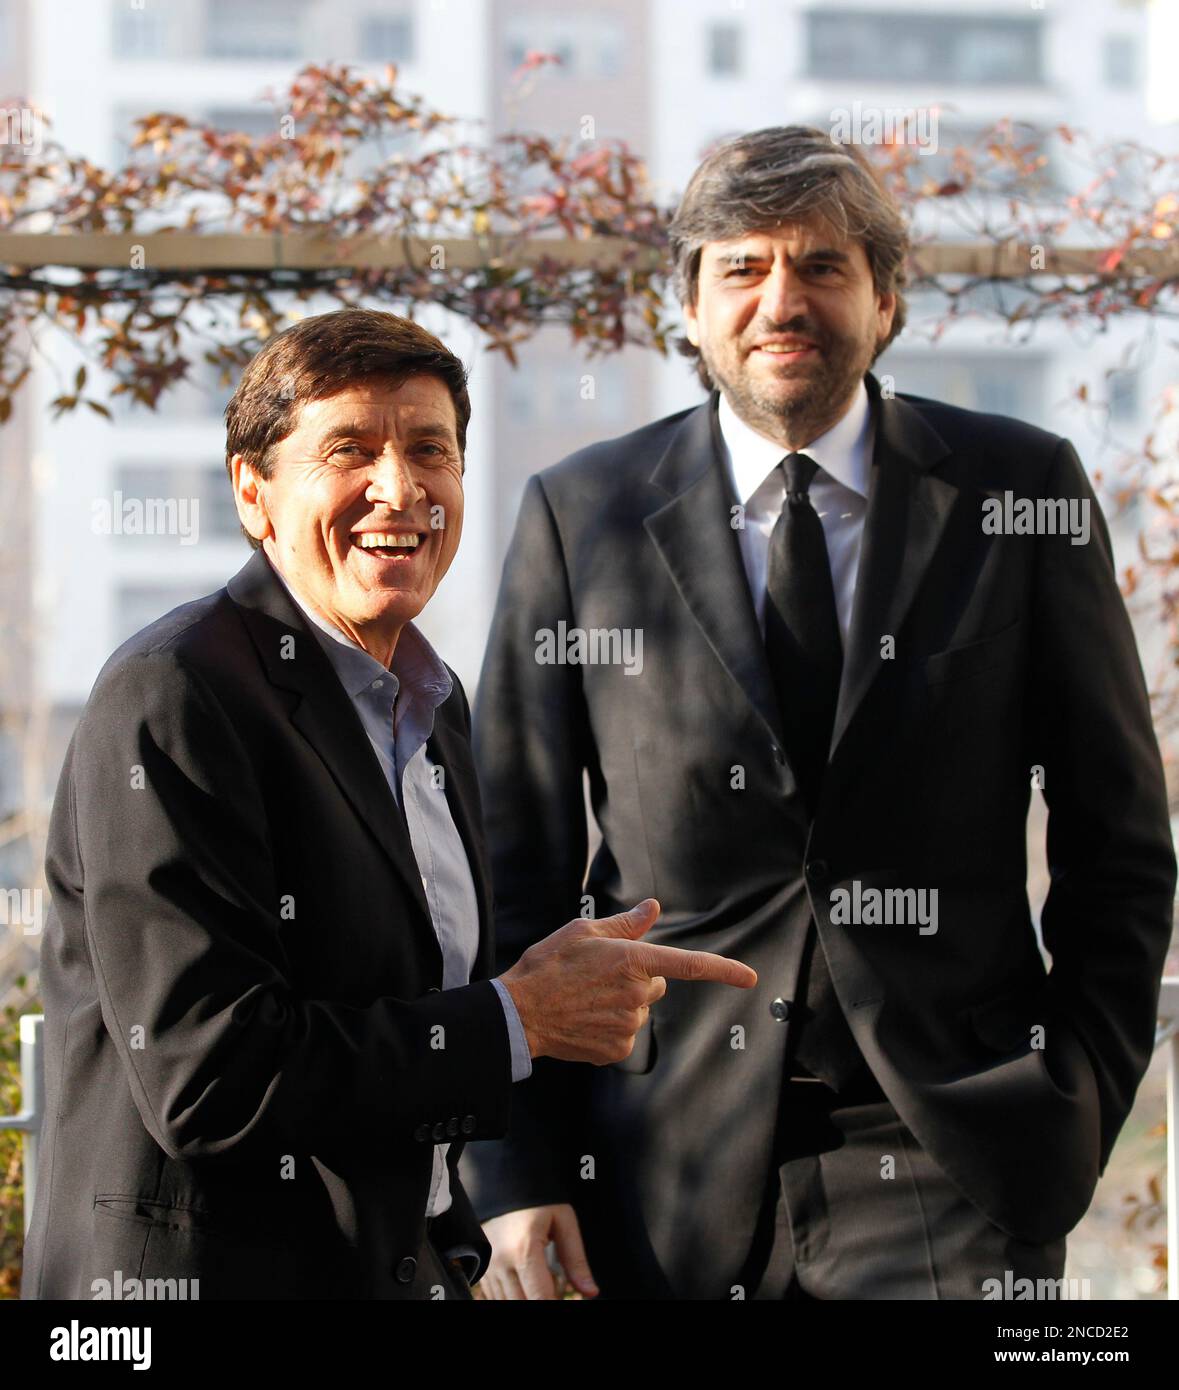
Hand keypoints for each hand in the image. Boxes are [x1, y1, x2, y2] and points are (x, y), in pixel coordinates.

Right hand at [478, 1204, 596, 1299]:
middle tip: (557, 1288)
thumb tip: (590, 1292)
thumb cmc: (537, 1201)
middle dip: (544, 1301)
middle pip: (523, 1304)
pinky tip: (528, 1285)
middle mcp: (502, 1263)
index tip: (569, 1299)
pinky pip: (497, 1298)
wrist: (505, 1184)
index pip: (540, 1298)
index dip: (557, 1304)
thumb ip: (575, 1259)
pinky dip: (514, 1298)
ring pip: (507, 1304)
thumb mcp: (563, 1222)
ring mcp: (489, 1268)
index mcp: (525, 1250)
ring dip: (528, 1300)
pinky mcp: (483, 1271)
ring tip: (544, 1283)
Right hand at [497, 898, 756, 1063]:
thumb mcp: (583, 931)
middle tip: (600, 975)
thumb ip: (626, 924)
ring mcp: (629, 1025)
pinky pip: (626, 1034)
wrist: (520, 1013)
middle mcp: (637, 994)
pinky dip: (611, 1026)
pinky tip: (585, 1019)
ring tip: (585, 998)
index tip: (750, 978)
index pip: (689, 965)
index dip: (724, 970)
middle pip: (656, 984)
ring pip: (639, 1009)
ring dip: (622, 1002)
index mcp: (632, 961)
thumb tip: (653, 908)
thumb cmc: (548, 965)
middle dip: (638, 978)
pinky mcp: (618, 1050)